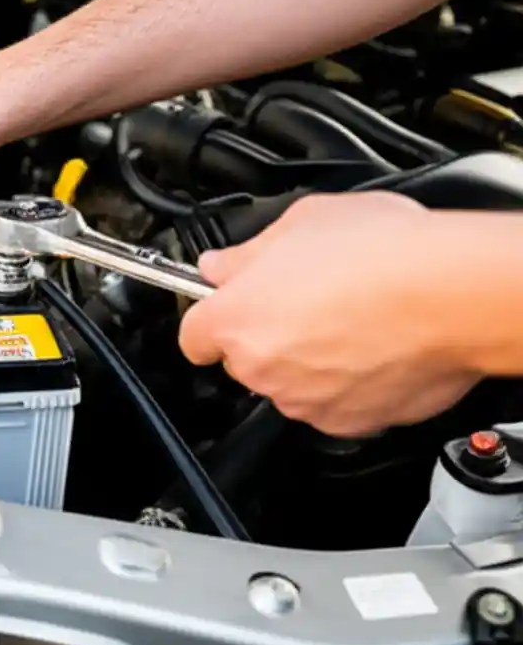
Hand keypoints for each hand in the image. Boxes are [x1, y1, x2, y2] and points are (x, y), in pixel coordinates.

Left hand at [178, 192, 480, 436]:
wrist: (451, 294)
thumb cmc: (382, 253)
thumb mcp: (301, 222)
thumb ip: (249, 252)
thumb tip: (224, 265)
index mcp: (234, 318)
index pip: (194, 335)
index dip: (213, 319)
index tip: (228, 307)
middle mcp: (260, 367)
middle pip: (245, 359)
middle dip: (268, 334)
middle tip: (309, 299)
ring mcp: (303, 399)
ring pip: (289, 383)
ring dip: (309, 360)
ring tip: (352, 320)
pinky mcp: (347, 422)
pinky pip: (334, 404)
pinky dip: (349, 384)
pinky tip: (375, 347)